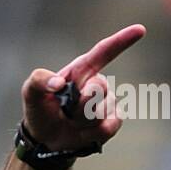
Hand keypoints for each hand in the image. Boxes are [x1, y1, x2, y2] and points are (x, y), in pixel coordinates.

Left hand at [21, 24, 145, 152]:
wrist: (45, 139)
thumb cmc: (40, 109)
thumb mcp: (30, 91)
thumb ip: (39, 79)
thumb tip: (59, 83)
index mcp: (82, 70)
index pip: (104, 52)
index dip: (122, 41)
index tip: (140, 30)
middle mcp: (98, 83)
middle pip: (99, 89)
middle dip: (80, 104)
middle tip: (67, 111)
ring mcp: (107, 103)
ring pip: (102, 111)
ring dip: (83, 122)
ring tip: (72, 122)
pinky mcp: (111, 122)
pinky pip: (110, 126)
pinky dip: (94, 133)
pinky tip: (84, 133)